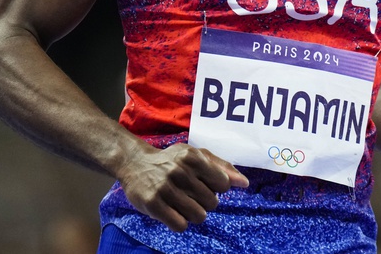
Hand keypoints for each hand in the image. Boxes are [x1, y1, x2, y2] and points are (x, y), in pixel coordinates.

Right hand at [117, 143, 249, 231]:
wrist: (135, 163)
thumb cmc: (172, 160)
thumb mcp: (197, 155)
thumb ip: (222, 167)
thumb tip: (244, 183)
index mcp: (194, 158)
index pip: (224, 184)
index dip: (217, 188)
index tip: (205, 184)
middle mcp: (180, 172)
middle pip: (212, 203)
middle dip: (205, 202)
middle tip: (191, 195)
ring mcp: (165, 188)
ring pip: (198, 216)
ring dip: (194, 214)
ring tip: (183, 204)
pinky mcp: (152, 204)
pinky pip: (180, 225)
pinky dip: (180, 223)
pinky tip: (173, 212)